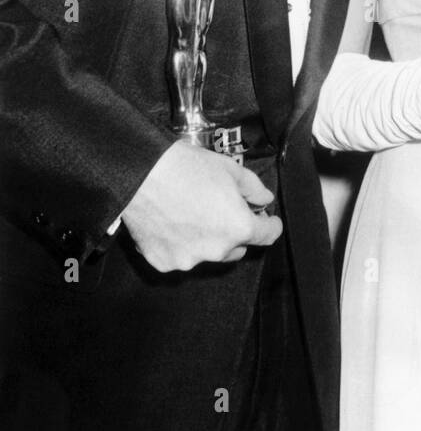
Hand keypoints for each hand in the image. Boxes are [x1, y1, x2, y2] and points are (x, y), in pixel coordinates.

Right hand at [122, 140, 282, 272]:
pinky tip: (171, 223)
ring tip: (192, 215)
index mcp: (238, 228)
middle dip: (236, 232)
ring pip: (208, 253)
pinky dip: (180, 245)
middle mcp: (216, 251)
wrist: (141, 174)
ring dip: (207, 241)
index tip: (268, 220)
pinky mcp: (163, 262)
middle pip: (237, 248)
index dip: (270, 225)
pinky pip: (180, 256)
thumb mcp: (230, 169)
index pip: (267, 236)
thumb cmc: (188, 167)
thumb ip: (254, 188)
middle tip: (224, 211)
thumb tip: (264, 200)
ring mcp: (188, 260)